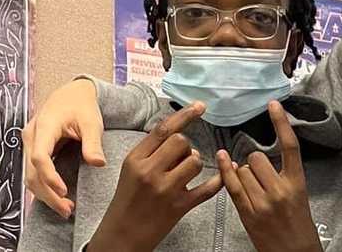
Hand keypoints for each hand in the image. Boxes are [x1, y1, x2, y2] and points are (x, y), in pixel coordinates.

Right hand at [22, 78, 105, 216]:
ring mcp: (29, 143)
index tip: (64, 191)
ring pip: (29, 176)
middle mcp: (31, 136)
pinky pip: (33, 172)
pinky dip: (43, 187)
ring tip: (65, 208)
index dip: (50, 177)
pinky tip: (58, 197)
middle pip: (31, 172)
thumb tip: (98, 163)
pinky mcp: (32, 149)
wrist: (72, 94)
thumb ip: (93, 142)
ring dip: (44, 195)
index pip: (40, 157)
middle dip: (47, 194)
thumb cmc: (81, 105)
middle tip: (67, 209)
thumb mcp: (91, 120)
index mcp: (44, 126)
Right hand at [89, 103, 221, 250]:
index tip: (200, 106)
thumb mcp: (130, 169)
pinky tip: (220, 176)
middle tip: (180, 158)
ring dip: (195, 163)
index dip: (185, 114)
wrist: (121, 235)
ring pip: (195, 161)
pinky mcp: (179, 206)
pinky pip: (208, 188)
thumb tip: (179, 132)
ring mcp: (166, 190)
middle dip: (186, 146)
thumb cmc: (127, 200)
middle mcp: (150, 172)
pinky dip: (218, 181)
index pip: (164, 129)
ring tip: (185, 173)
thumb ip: (151, 150)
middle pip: (181, 141)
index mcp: (136, 159)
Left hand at [217, 101, 321, 251]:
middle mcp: (280, 190)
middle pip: (256, 158)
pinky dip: (226, 171)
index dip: (281, 123)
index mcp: (297, 183)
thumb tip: (256, 161)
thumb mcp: (299, 195)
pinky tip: (223, 159)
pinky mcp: (248, 213)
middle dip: (254, 163)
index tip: (273, 105)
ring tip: (253, 189)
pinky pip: (232, 185)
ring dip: (243, 174)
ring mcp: (263, 202)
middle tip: (260, 177)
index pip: (290, 146)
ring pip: (242, 170)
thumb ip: (283, 176)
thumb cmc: (298, 225)